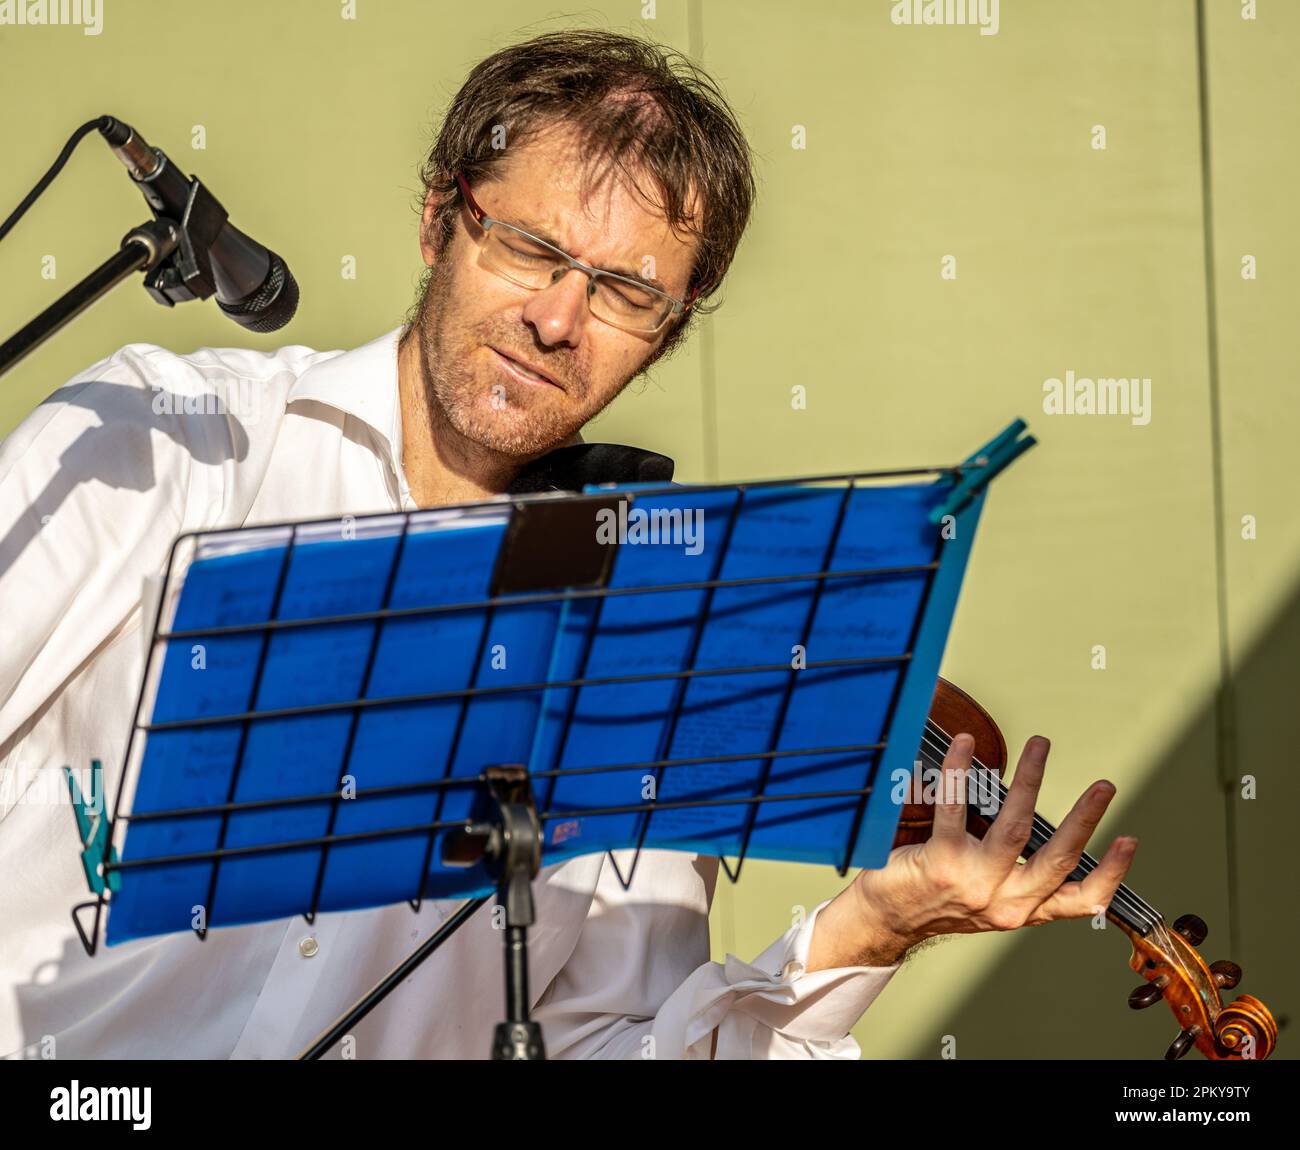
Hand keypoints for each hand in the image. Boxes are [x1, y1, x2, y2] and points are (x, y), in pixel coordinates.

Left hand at [806, 733, 1138, 969]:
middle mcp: (1003, 903)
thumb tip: (1037, 819)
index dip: (1109, 874)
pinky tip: (965, 745)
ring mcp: (974, 883)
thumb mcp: (987, 898)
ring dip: (1030, 781)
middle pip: (1057, 859)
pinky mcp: (942, 862)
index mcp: (1021, 911)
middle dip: (1085, 819)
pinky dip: (959, 771)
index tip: (1129, 841)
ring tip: (1040, 747)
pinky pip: (955, 808)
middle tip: (1105, 785)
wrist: (884, 919)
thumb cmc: (936, 899)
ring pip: (1013, 828)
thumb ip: (1015, 872)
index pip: (1079, 901)